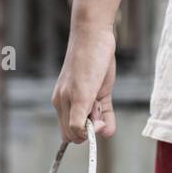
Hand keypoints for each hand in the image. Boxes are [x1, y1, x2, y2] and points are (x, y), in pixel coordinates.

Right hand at [50, 21, 116, 143]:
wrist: (95, 36)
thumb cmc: (85, 63)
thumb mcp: (81, 95)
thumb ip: (78, 119)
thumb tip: (83, 136)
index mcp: (61, 104)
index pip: (68, 133)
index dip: (81, 135)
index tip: (92, 125)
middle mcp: (72, 102)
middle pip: (81, 129)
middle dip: (91, 128)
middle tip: (97, 112)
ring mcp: (87, 97)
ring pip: (94, 121)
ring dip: (102, 123)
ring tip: (102, 106)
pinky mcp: (99, 91)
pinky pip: (104, 112)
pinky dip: (108, 120)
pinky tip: (110, 125)